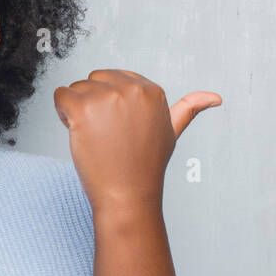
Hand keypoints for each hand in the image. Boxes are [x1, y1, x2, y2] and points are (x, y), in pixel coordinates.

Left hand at [53, 69, 220, 214]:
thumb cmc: (145, 167)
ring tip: (94, 137)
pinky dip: (61, 113)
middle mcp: (131, 88)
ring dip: (77, 111)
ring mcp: (107, 97)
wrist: (127, 196)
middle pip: (94, 81)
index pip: (115, 79)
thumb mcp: (171, 133)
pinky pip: (60, 96)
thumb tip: (215, 97)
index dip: (111, 104)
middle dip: (93, 103)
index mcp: (152, 90)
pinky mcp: (83, 108)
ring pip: (76, 88)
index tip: (119, 129)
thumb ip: (188, 109)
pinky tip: (77, 133)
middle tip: (104, 134)